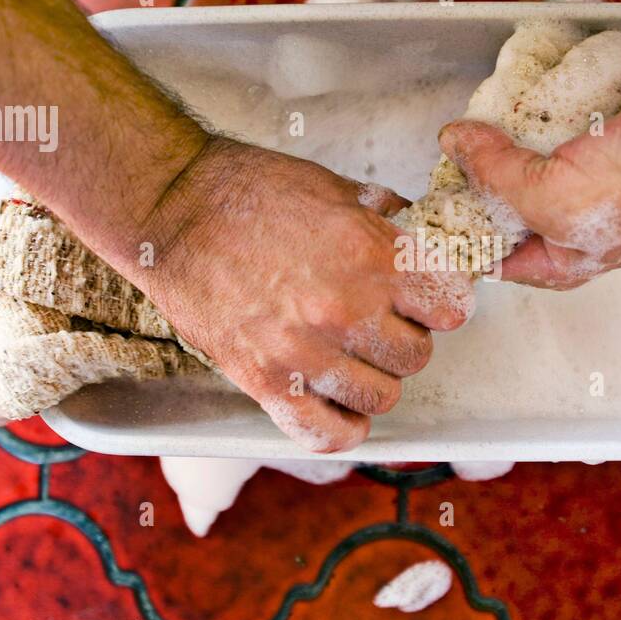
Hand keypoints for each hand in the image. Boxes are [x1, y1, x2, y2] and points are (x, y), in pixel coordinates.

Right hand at [133, 137, 472, 452]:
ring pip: (383, 396)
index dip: (441, 302)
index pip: (450, 306)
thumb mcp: (333, 186)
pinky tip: (337, 402)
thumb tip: (422, 233)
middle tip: (379, 324)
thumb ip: (385, 217)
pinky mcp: (267, 383)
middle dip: (405, 339)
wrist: (170, 210)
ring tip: (352, 358)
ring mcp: (306, 352)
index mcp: (371, 256)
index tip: (425, 300)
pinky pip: (329, 433)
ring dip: (374, 379)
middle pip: (418, 355)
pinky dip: (343, 425)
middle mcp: (346, 310)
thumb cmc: (246, 191)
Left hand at [438, 61, 620, 288]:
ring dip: (508, 143)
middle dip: (481, 181)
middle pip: (512, 208)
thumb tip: (454, 145)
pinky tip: (519, 99)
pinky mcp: (608, 140)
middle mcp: (580, 228)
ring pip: (535, 165)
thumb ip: (495, 176)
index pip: (497, 260)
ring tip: (477, 120)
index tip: (427, 207)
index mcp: (565, 261)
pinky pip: (561, 129)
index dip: (461, 238)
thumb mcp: (551, 195)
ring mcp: (596, 182)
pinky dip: (540, 115)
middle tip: (449, 151)